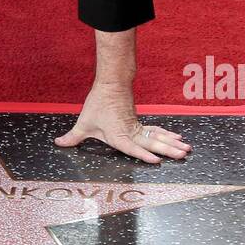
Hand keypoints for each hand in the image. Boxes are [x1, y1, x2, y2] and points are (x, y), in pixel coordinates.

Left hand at [54, 81, 191, 163]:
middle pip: (152, 143)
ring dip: (172, 143)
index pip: (132, 148)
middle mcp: (130, 133)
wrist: (111, 83)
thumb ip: (73, 137)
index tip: (157, 160)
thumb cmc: (98, 104)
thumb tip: (59, 143)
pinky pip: (156, 131)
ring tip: (186, 149)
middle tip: (183, 155)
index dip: (144, 154)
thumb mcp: (84, 123)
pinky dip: (167, 135)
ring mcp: (137, 127)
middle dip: (168, 150)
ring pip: (157, 137)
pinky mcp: (139, 123)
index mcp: (118, 135)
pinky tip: (177, 138)